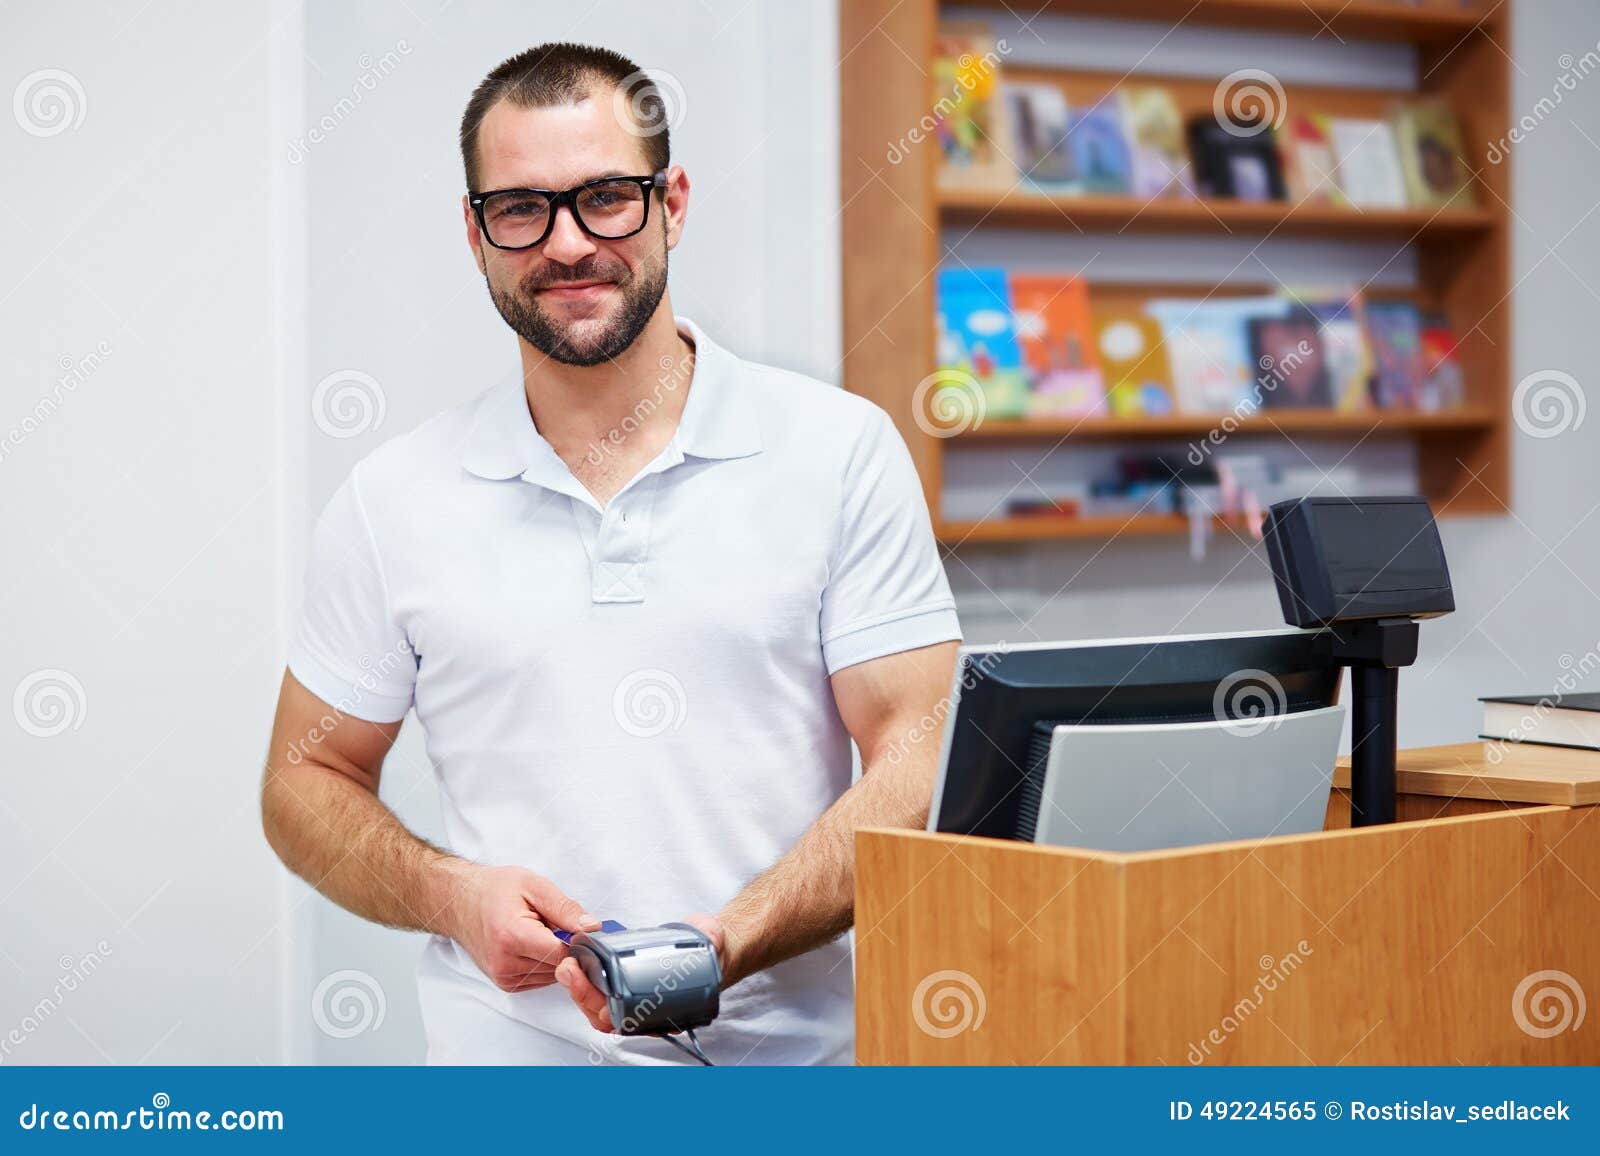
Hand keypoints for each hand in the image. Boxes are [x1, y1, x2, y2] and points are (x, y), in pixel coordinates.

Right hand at [444, 865, 599, 992]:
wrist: (461, 902)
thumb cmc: (495, 890)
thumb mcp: (534, 885)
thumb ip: (565, 908)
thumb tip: (593, 927)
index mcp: (512, 936)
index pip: (563, 953)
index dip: (578, 940)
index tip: (580, 927)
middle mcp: (505, 963)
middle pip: (560, 966)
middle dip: (566, 946)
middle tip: (555, 922)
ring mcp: (504, 977)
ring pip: (553, 975)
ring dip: (555, 955)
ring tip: (539, 931)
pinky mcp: (506, 984)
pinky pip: (541, 979)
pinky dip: (545, 963)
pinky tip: (533, 944)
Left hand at [555, 912, 726, 1033]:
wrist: (708, 945)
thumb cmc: (708, 948)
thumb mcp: (712, 938)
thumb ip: (711, 938)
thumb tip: (709, 937)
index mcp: (668, 1008)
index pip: (632, 1020)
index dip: (611, 1010)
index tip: (595, 992)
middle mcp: (648, 1011)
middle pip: (606, 1017)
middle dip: (584, 995)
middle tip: (570, 969)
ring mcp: (633, 1000)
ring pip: (597, 1008)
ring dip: (579, 989)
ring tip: (568, 965)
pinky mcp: (622, 984)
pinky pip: (598, 992)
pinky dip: (584, 981)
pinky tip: (575, 964)